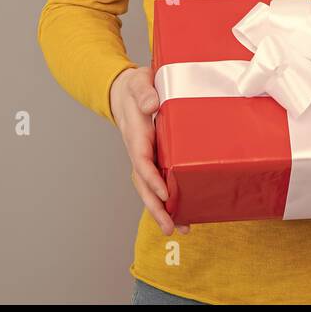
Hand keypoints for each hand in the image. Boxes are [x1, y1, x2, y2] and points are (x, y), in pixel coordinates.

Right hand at [109, 67, 189, 235]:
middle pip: (144, 185)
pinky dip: (170, 200)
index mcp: (136, 134)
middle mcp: (139, 151)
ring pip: (151, 189)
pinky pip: (160, 182)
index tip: (165, 193)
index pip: (142, 160)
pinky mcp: (155, 159)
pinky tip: (185, 213)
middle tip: (170, 227)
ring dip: (163, 210)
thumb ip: (143, 91)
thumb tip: (151, 104)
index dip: (152, 179)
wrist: (125, 90)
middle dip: (156, 207)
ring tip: (182, 229)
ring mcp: (146, 158)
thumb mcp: (138, 82)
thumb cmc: (135, 86)